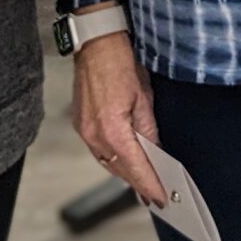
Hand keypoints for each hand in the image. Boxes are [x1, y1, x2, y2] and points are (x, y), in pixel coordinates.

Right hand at [71, 28, 169, 206]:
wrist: (95, 42)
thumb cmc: (120, 62)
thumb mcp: (144, 96)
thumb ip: (148, 129)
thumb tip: (155, 150)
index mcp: (112, 129)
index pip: (136, 168)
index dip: (150, 185)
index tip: (161, 199)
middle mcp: (94, 134)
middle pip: (120, 169)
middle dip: (139, 183)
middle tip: (156, 194)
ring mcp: (84, 130)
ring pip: (108, 162)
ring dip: (126, 171)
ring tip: (144, 181)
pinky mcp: (80, 124)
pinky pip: (99, 150)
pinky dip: (114, 158)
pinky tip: (126, 159)